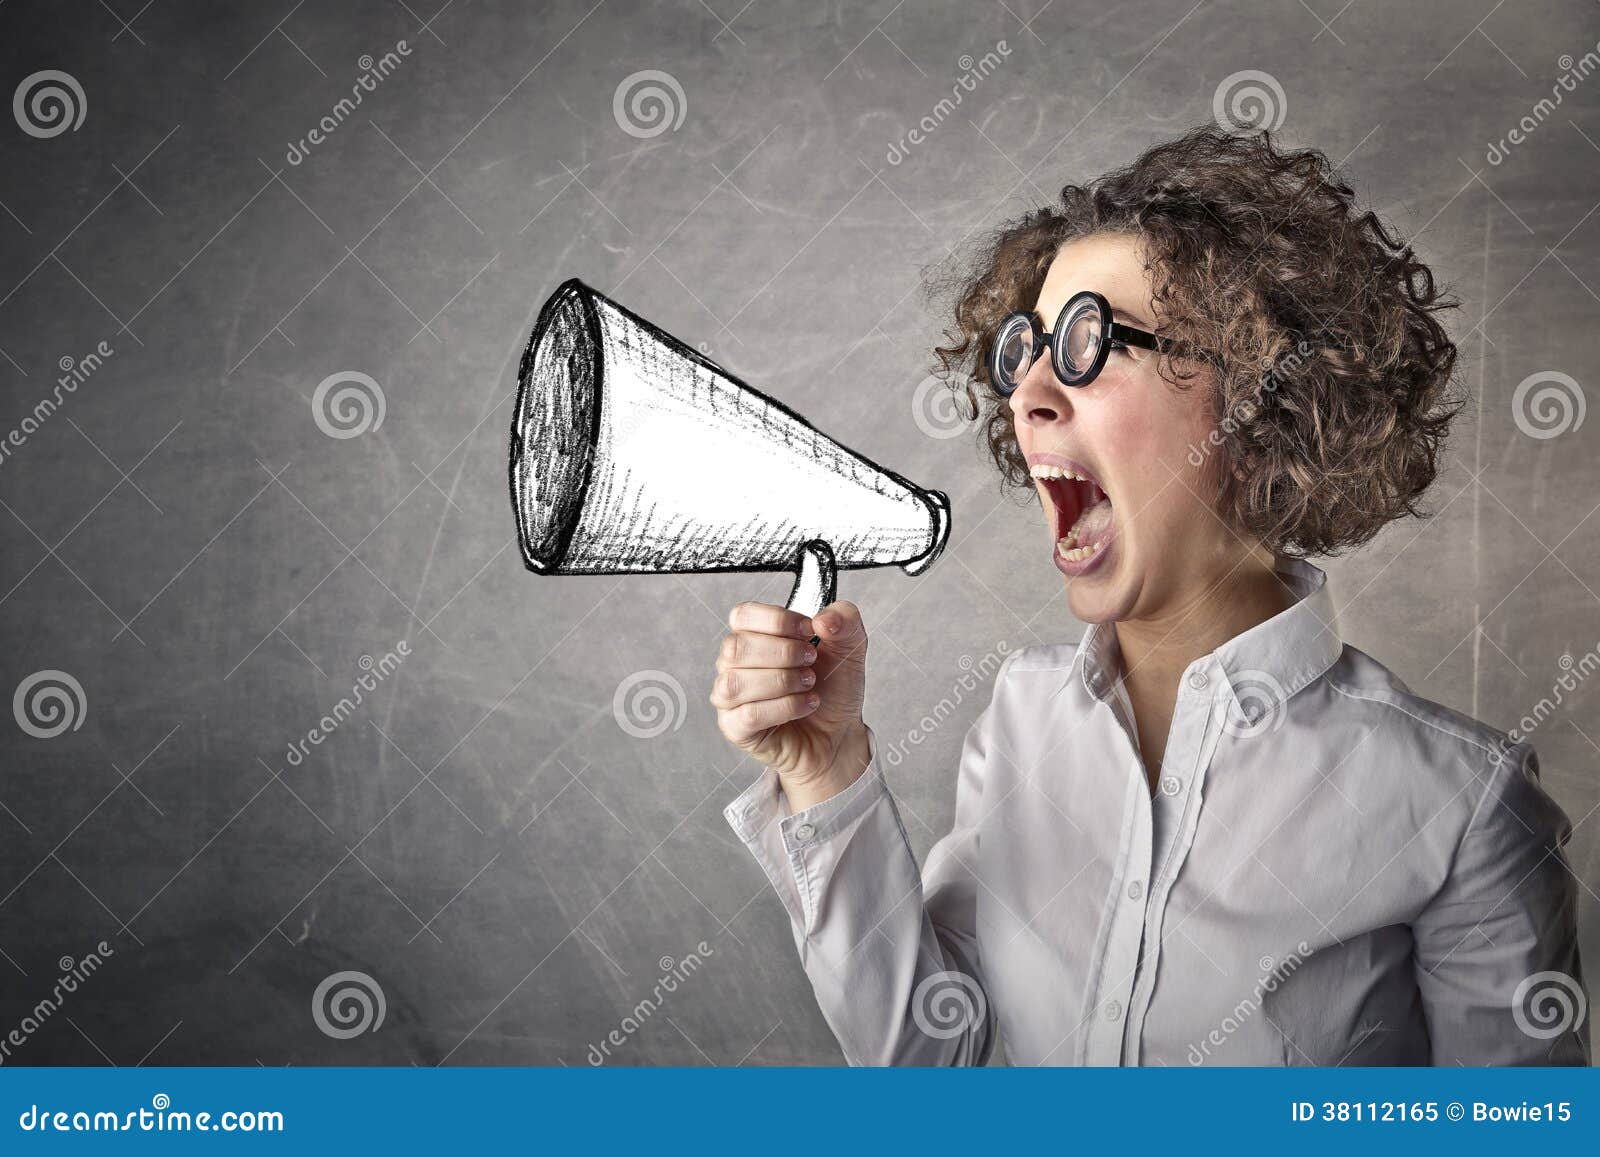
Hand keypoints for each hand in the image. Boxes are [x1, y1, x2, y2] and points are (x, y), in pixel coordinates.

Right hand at [711, 600, 871, 809]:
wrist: (841, 731)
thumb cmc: (833, 687)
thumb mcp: (849, 644)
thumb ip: (845, 618)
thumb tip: (823, 619)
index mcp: (753, 636)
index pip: (742, 615)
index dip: (777, 620)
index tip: (808, 631)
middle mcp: (735, 664)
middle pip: (736, 647)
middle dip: (784, 652)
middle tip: (811, 662)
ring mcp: (730, 698)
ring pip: (737, 681)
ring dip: (782, 681)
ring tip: (809, 684)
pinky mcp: (736, 728)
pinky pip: (749, 714)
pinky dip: (785, 707)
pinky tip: (806, 705)